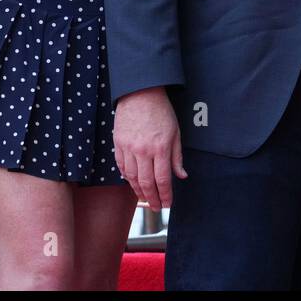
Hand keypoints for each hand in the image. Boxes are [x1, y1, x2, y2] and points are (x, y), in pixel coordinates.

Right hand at [113, 87, 185, 210]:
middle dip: (152, 198)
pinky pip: (121, 166)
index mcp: (161, 148)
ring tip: (145, 199)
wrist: (140, 93)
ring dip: (138, 191)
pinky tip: (132, 183)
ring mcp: (129, 147)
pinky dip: (127, 177)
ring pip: (132, 178)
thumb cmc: (161, 111)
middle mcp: (143, 150)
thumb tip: (181, 176)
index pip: (163, 179)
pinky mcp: (118, 143)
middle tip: (156, 207)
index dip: (165, 195)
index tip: (167, 203)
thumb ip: (177, 157)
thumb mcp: (175, 132)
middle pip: (146, 183)